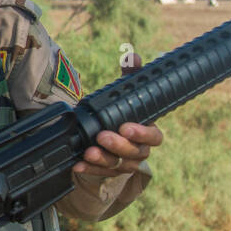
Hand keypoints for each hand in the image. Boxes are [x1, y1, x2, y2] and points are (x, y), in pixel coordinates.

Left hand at [73, 52, 161, 176]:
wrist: (109, 137)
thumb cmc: (122, 113)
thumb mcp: (125, 94)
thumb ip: (130, 75)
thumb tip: (132, 56)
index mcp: (147, 132)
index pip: (153, 137)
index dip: (142, 133)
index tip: (125, 127)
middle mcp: (138, 150)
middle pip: (134, 153)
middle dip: (118, 145)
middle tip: (102, 136)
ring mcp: (124, 163)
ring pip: (117, 165)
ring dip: (102, 159)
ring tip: (89, 152)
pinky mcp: (109, 172)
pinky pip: (100, 173)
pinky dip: (88, 169)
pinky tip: (77, 164)